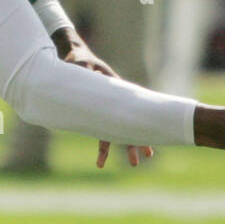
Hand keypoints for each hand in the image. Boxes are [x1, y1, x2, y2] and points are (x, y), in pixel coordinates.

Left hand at [53, 28, 152, 167]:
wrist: (78, 59)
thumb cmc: (80, 60)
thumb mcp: (81, 63)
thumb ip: (83, 68)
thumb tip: (85, 69)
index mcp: (116, 90)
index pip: (130, 109)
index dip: (139, 122)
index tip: (147, 134)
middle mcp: (116, 103)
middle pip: (129, 125)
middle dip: (136, 143)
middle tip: (142, 158)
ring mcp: (108, 110)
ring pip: (119, 133)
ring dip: (125, 147)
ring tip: (133, 164)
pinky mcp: (98, 114)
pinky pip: (102, 133)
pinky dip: (103, 148)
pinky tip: (101, 162)